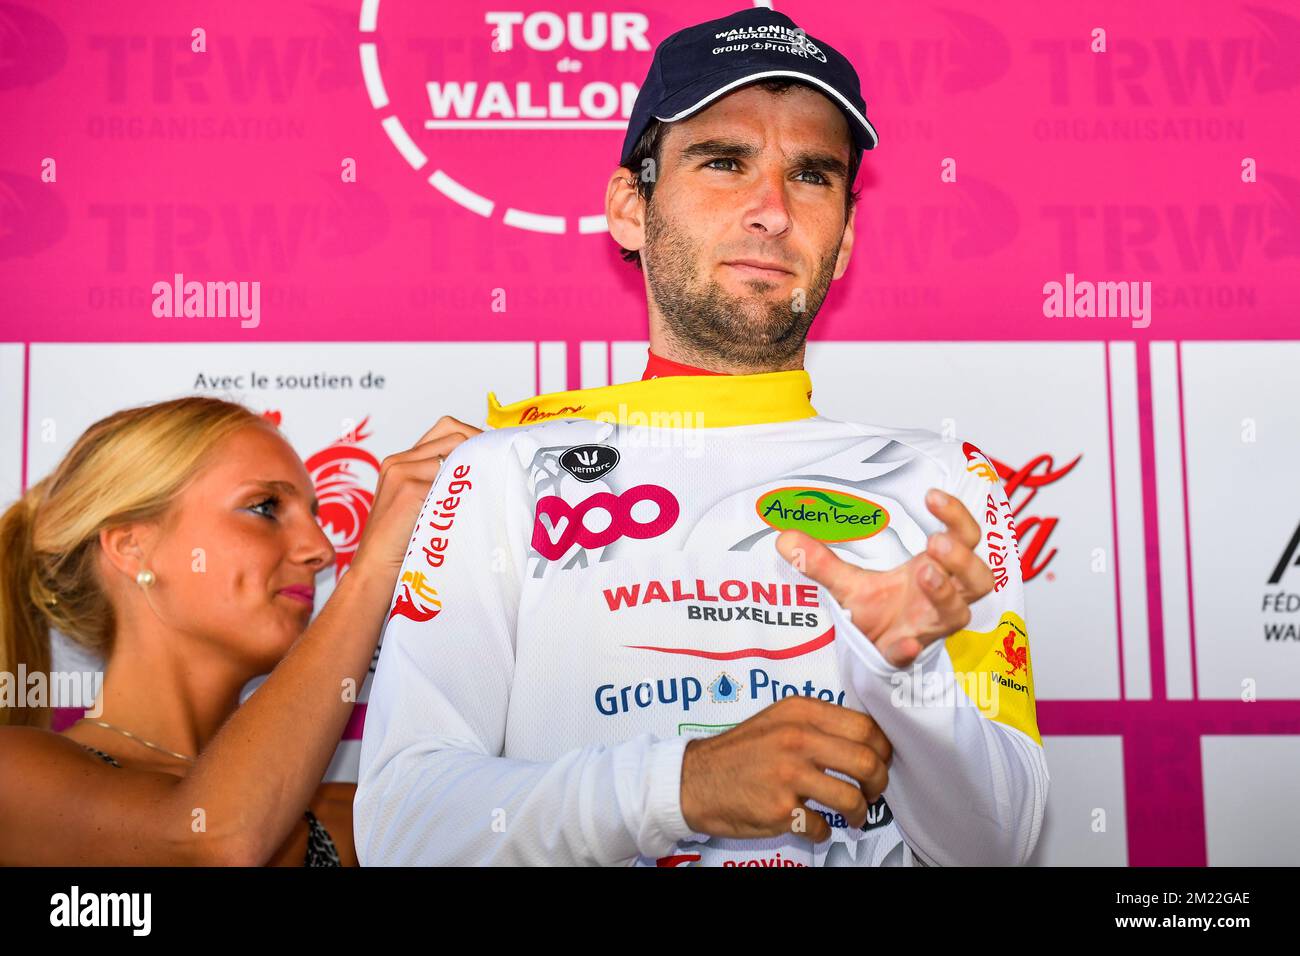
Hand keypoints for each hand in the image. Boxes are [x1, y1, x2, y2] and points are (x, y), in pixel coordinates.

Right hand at [349, 416, 482, 579]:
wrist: (375, 571)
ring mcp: (401, 473)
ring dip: (477, 471)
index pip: (446, 429)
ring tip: (491, 489)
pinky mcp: (408, 490)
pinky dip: (468, 491)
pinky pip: (450, 479)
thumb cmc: (402, 544)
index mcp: (400, 461)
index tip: (496, 455)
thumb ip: (440, 483)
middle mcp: (398, 461)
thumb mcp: (421, 505)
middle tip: (503, 467)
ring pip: (456, 455)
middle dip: (482, 447)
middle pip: (454, 434)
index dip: (475, 437)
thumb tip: (484, 470)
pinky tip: (477, 505)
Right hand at [679, 696, 891, 843]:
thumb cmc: (739, 752)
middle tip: (873, 791)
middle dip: (879, 783)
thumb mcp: (777, 719)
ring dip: (860, 812)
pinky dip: (823, 831)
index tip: (881, 760)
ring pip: (851, 797)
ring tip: (854, 815)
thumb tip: (863, 740)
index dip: (882, 748)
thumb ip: (817, 723)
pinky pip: (822, 826)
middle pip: (866, 761)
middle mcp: (797, 739)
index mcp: (800, 712)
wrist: (694, 780)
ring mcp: (789, 775)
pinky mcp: (780, 809)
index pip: (864, 727)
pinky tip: (815, 825)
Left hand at [775, 487, 993, 668]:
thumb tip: (783, 538)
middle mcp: (944, 597)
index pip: (965, 538)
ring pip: (961, 611)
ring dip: (946, 592)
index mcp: (935, 569)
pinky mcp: (910, 654)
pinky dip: (908, 648)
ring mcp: (931, 627)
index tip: (932, 497)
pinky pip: (915, 653)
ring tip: (923, 572)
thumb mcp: (847, 583)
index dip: (957, 517)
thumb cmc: (878, 610)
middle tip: (934, 543)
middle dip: (962, 559)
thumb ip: (820, 561)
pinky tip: (901, 642)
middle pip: (979, 577)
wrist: (873, 652)